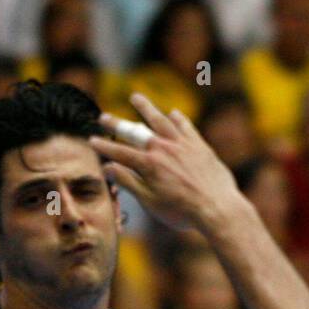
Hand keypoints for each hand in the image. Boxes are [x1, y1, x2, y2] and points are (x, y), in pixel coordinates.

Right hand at [89, 92, 240, 233]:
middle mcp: (163, 148)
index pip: (120, 152)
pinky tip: (173, 113)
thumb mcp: (151, 202)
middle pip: (135, 131)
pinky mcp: (199, 145)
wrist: (217, 207)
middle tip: (103, 117)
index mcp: (148, 164)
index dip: (104, 146)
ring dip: (146, 108)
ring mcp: (182, 144)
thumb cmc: (182, 211)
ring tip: (136, 97)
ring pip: (160, 120)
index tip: (91, 140)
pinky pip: (185, 126)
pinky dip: (177, 119)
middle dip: (117, 124)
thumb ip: (129, 182)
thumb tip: (108, 167)